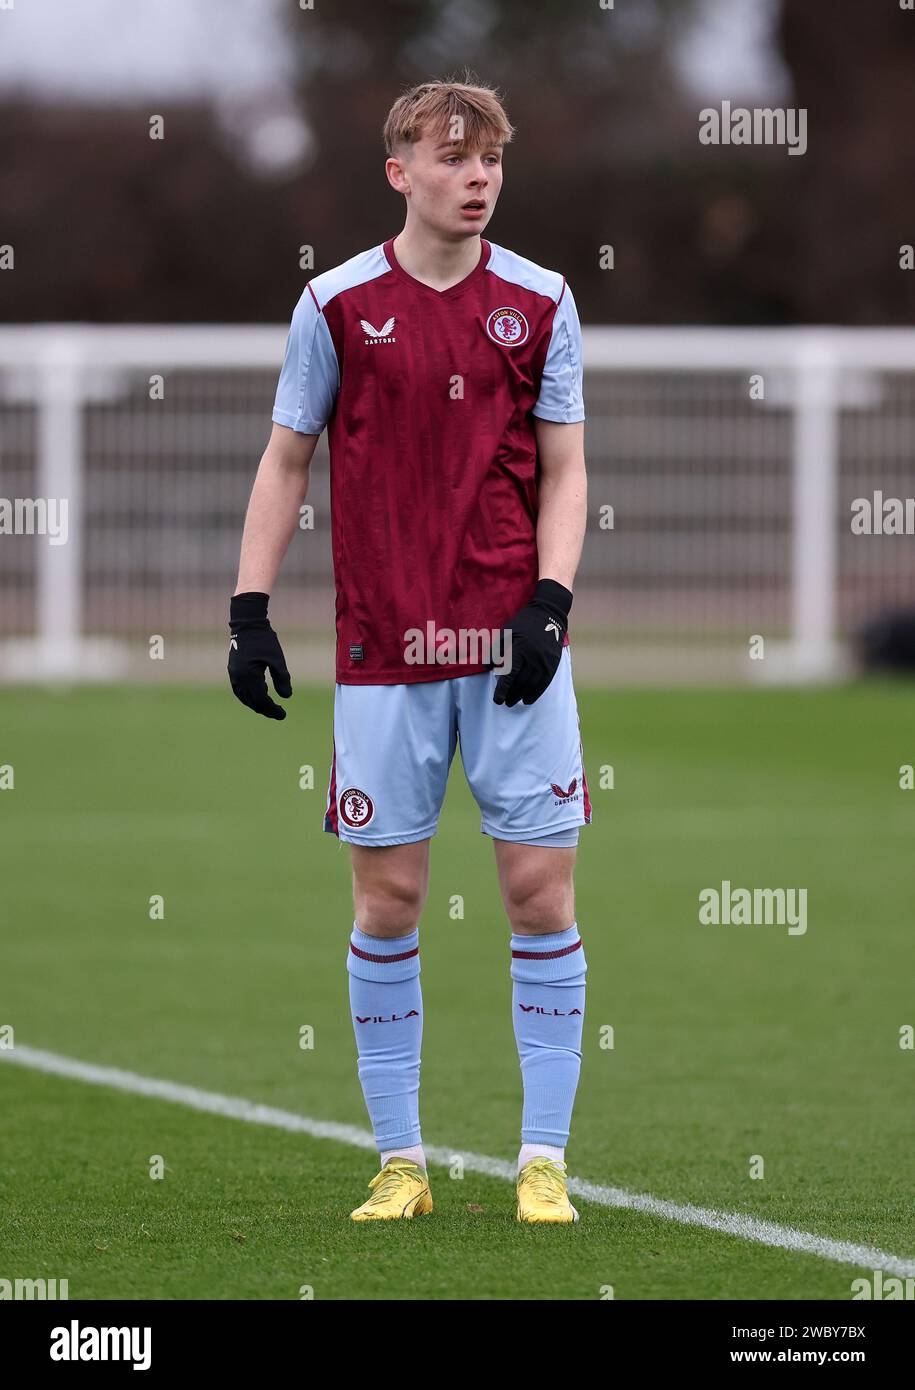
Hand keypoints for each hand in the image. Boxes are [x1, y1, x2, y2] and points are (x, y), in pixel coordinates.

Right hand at [228, 591, 291, 719]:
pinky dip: (249, 697)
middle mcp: (238, 678)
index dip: (272, 709)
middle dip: (265, 709)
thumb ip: (282, 678)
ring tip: (270, 708)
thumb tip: (287, 697)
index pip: (261, 700)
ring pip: (244, 698)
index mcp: (249, 676)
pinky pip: (240, 691)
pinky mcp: (233, 671)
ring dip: (257, 705)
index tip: (283, 714)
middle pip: (252, 702)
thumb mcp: (277, 659)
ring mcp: (234, 675)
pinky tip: (258, 697)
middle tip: (279, 713)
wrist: (247, 625)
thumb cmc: (264, 640)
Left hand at [493, 578, 572, 706]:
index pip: (510, 674)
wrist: (549, 614)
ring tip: (513, 702)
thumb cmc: (523, 623)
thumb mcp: (506, 632)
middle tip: (504, 702)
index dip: (503, 689)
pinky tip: (528, 699)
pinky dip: (536, 693)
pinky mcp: (553, 663)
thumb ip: (496, 650)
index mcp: (520, 649)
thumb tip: (489, 667)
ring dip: (522, 695)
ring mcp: (544, 661)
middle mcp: (533, 657)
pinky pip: (544, 683)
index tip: (497, 700)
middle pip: (521, 682)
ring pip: (532, 685)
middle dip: (511, 694)